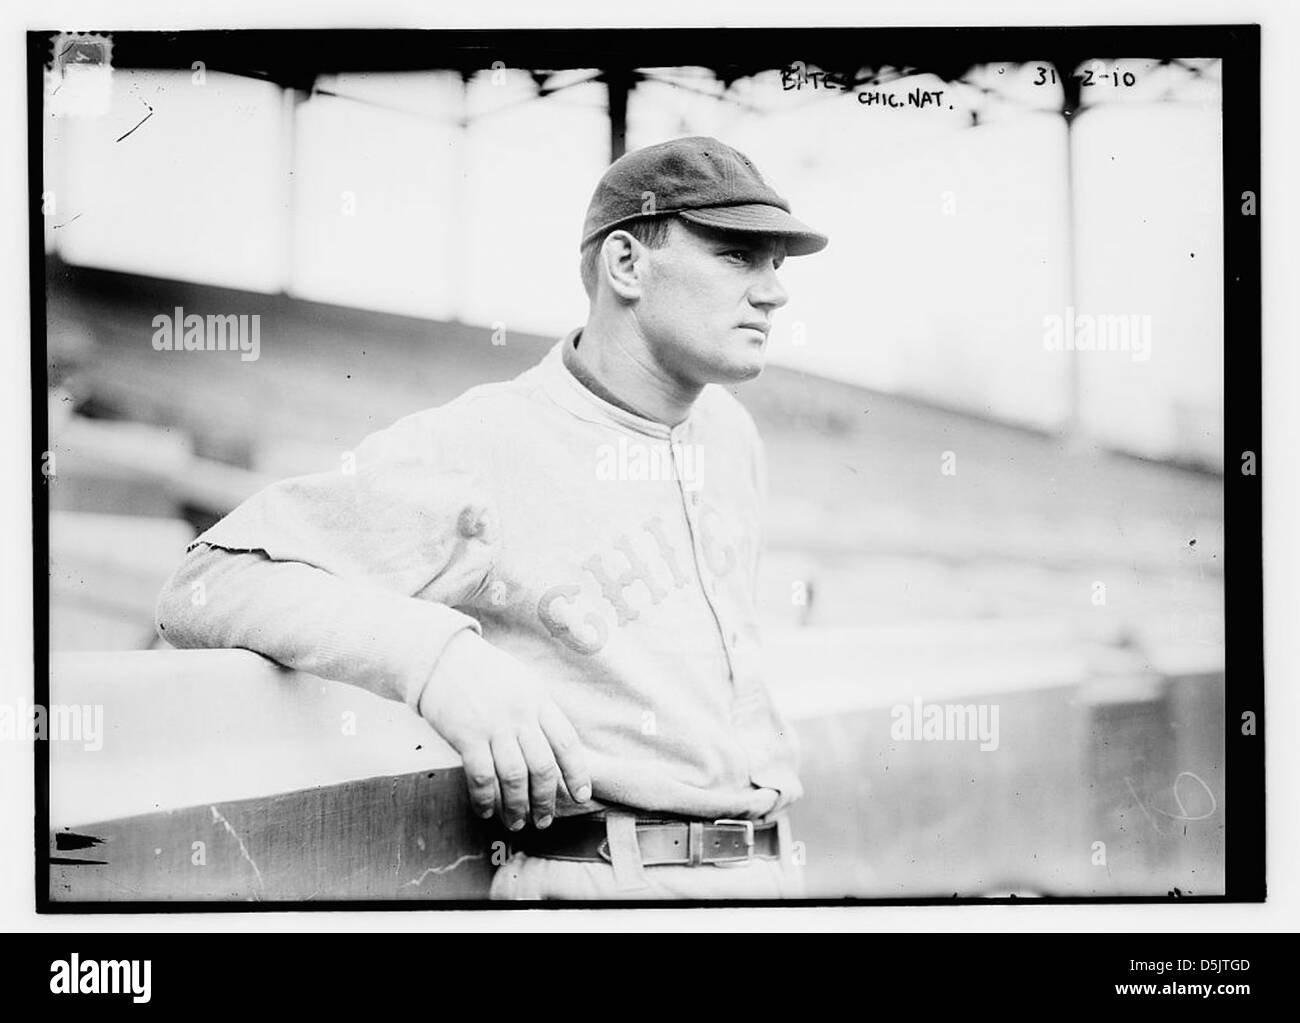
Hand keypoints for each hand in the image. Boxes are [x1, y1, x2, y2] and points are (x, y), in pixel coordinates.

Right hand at [417, 629, 591, 830]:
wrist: (440, 656)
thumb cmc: (481, 671)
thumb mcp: (521, 681)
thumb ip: (537, 711)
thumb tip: (552, 748)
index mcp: (538, 700)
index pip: (566, 742)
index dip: (577, 772)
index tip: (582, 796)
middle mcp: (521, 715)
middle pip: (543, 766)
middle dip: (546, 798)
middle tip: (545, 819)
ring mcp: (494, 726)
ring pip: (515, 777)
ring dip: (518, 806)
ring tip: (517, 822)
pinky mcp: (467, 736)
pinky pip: (482, 776)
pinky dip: (486, 799)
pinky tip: (485, 811)